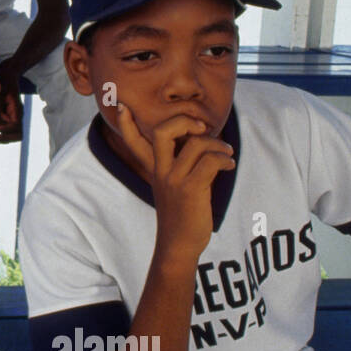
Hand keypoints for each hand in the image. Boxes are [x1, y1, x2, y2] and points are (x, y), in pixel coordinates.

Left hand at [0, 58, 24, 143]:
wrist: (8, 71)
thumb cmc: (2, 79)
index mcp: (17, 109)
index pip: (15, 128)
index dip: (4, 130)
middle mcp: (18, 114)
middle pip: (17, 135)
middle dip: (3, 138)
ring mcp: (15, 115)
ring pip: (12, 134)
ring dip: (2, 137)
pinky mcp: (10, 114)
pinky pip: (8, 128)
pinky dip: (1, 132)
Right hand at [115, 102, 234, 258]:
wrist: (179, 245)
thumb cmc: (182, 213)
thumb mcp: (174, 186)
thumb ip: (181, 164)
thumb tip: (201, 141)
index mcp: (154, 168)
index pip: (134, 142)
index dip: (127, 124)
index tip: (121, 105)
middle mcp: (160, 171)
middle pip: (163, 131)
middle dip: (185, 121)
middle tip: (201, 128)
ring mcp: (174, 179)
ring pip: (196, 143)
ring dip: (218, 144)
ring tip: (227, 153)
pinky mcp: (191, 189)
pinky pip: (211, 161)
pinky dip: (225, 159)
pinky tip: (229, 166)